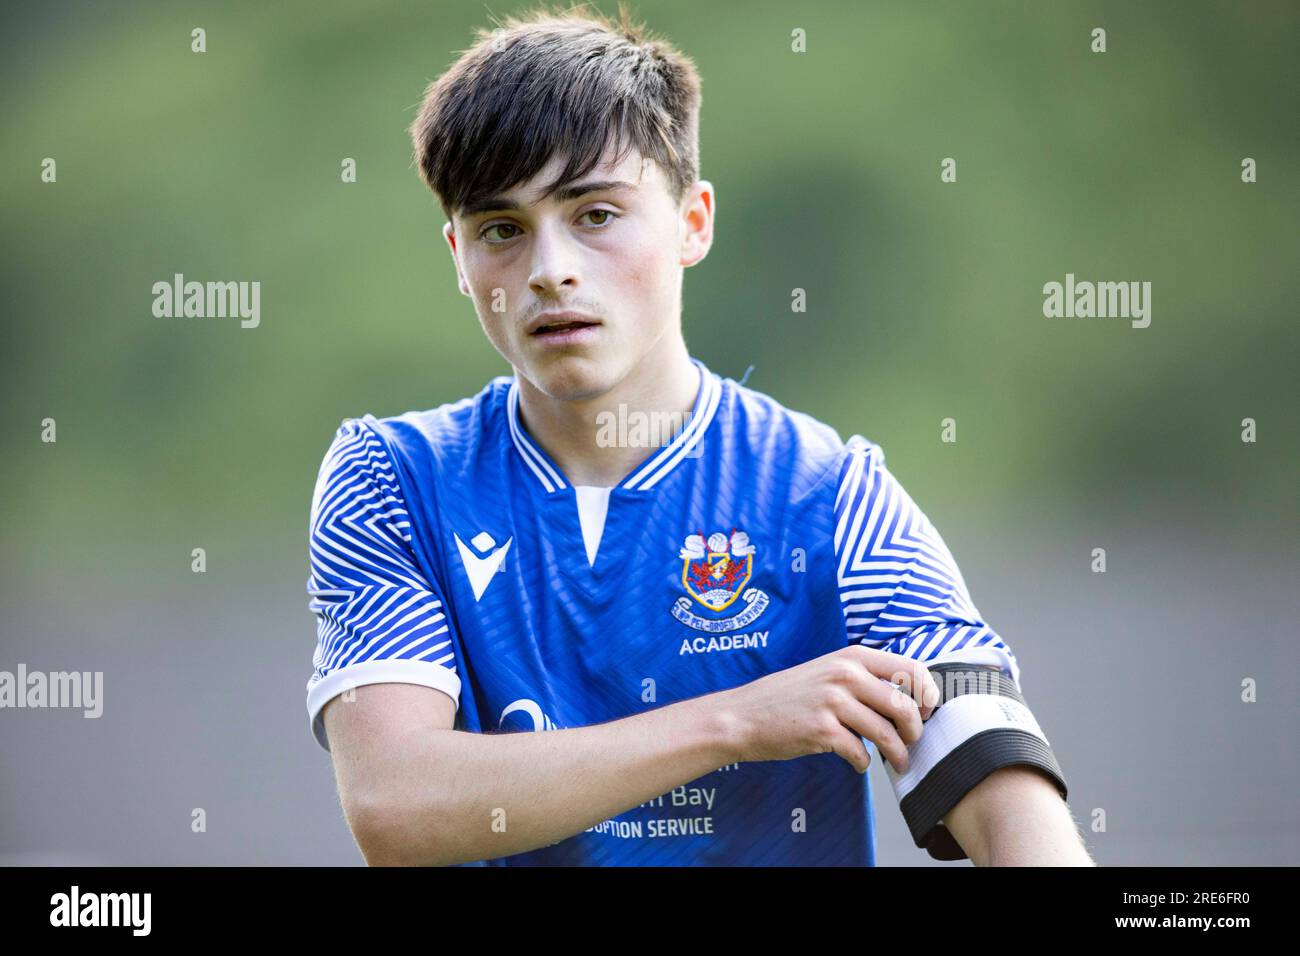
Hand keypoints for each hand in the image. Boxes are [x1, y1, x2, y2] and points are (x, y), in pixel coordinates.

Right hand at [713, 645, 940, 773]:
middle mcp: (845, 674)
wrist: (744, 715)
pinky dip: (864, 763)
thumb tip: (908, 699)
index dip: (927, 695)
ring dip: (897, 755)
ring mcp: (833, 702)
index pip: (911, 669)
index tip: (925, 712)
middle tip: (910, 744)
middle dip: (914, 732)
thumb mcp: (828, 672)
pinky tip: (858, 762)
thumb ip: (864, 678)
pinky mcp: (822, 730)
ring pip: (887, 734)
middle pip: (904, 706)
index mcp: (852, 657)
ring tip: (897, 763)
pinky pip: (861, 753)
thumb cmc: (790, 696)